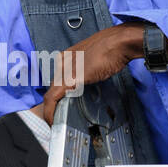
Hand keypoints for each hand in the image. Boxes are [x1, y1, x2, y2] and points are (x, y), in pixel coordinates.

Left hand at [41, 24, 167, 123]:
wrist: (118, 43)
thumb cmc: (113, 48)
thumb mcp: (96, 59)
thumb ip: (89, 69)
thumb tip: (92, 78)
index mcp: (67, 56)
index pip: (56, 79)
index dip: (56, 95)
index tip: (59, 107)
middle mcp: (62, 63)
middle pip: (52, 87)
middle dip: (52, 105)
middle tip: (56, 119)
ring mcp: (64, 71)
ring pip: (49, 94)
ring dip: (50, 111)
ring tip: (54, 122)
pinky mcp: (69, 79)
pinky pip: (53, 98)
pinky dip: (50, 111)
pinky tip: (53, 120)